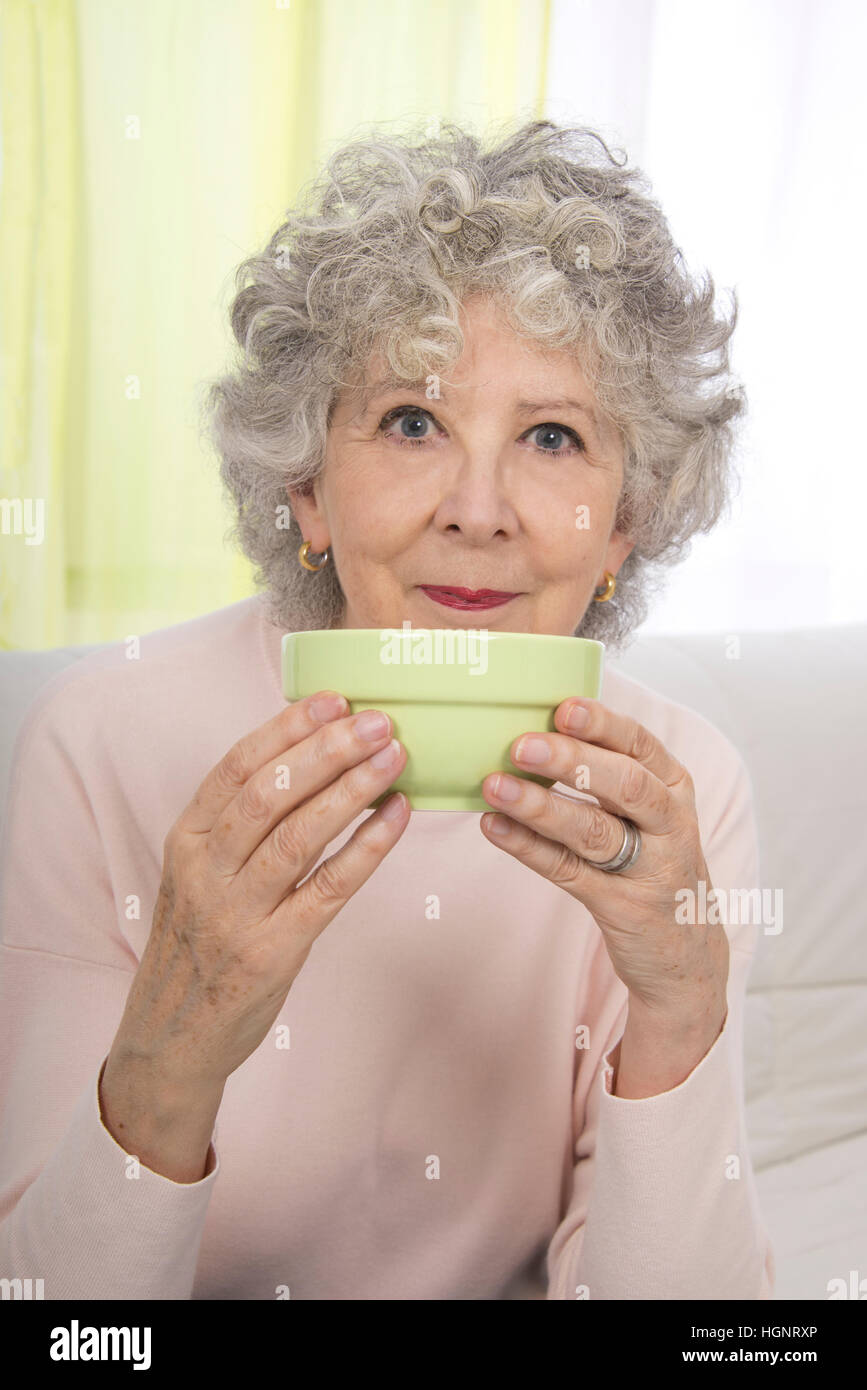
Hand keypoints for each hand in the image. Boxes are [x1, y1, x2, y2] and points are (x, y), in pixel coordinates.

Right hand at [104, 691, 408, 1097]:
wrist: (171, 1038)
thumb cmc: (198, 944)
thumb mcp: (197, 875)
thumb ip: (237, 825)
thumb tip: (307, 760)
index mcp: (186, 840)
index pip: (236, 768)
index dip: (287, 729)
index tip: (333, 699)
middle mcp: (206, 871)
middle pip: (269, 794)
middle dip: (327, 750)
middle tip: (377, 721)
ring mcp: (237, 913)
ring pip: (298, 835)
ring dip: (352, 790)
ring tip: (395, 757)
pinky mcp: (273, 952)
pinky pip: (327, 890)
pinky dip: (365, 848)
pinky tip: (395, 818)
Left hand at [479, 696, 728, 1031]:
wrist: (685, 954)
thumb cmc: (653, 865)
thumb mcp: (651, 814)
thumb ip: (609, 775)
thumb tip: (534, 731)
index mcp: (673, 788)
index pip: (641, 745)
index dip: (602, 725)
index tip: (563, 708)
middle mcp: (670, 824)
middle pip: (625, 785)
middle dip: (571, 760)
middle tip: (520, 746)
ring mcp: (651, 869)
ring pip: (595, 831)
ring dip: (541, 806)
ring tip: (495, 786)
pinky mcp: (623, 908)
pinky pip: (570, 872)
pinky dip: (529, 848)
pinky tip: (495, 828)